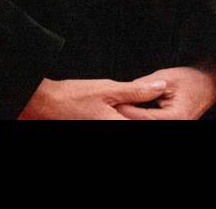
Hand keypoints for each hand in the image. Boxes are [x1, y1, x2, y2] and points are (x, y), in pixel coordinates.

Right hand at [18, 76, 166, 119]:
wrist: (46, 105)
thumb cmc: (74, 96)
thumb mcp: (108, 88)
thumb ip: (137, 90)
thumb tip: (161, 86)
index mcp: (119, 125)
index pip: (147, 121)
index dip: (158, 115)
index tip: (169, 109)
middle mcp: (113, 130)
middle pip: (137, 120)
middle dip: (144, 115)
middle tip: (143, 105)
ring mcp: (104, 130)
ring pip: (127, 121)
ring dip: (133, 115)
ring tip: (123, 105)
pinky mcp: (98, 126)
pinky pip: (116, 123)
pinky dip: (121, 116)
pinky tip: (117, 109)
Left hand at [114, 65, 215, 119]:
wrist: (207, 84)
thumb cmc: (188, 79)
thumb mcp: (165, 77)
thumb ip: (144, 86)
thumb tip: (124, 92)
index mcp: (177, 116)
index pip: (146, 118)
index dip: (128, 111)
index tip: (115, 103)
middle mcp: (177, 125)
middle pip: (146, 124)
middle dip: (129, 116)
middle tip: (114, 106)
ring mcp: (175, 126)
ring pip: (149, 124)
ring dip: (134, 117)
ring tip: (120, 107)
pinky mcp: (172, 123)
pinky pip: (153, 122)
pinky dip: (141, 117)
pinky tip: (129, 110)